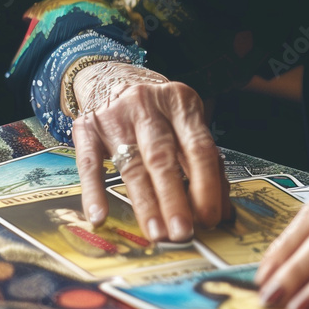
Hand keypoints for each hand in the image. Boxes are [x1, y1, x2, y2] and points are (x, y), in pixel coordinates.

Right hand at [69, 62, 229, 241]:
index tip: (211, 217)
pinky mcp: (87, 128)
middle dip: (175, 200)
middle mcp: (149, 106)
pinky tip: (100, 215)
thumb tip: (222, 209)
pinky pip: (90, 164)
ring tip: (156, 231)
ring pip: (132, 165)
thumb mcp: (185, 123)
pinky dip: (94, 192)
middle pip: (164, 159)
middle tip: (184, 232)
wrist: (113, 77)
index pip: (199, 148)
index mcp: (181, 104)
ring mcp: (115, 116)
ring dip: (146, 203)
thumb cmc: (158, 111)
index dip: (206, 185)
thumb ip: (204, 163)